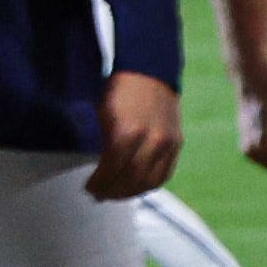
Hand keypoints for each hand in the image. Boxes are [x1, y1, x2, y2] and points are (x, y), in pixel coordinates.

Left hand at [88, 71, 182, 199]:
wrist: (149, 71)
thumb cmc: (119, 91)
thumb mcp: (102, 115)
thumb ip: (103, 143)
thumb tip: (99, 171)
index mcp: (127, 132)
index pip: (112, 169)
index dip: (100, 182)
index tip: (89, 188)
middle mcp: (151, 140)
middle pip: (132, 179)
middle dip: (113, 191)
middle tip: (99, 195)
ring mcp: (167, 143)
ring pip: (150, 181)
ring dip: (131, 193)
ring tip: (115, 194)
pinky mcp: (177, 143)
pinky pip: (164, 174)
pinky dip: (149, 185)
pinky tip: (135, 187)